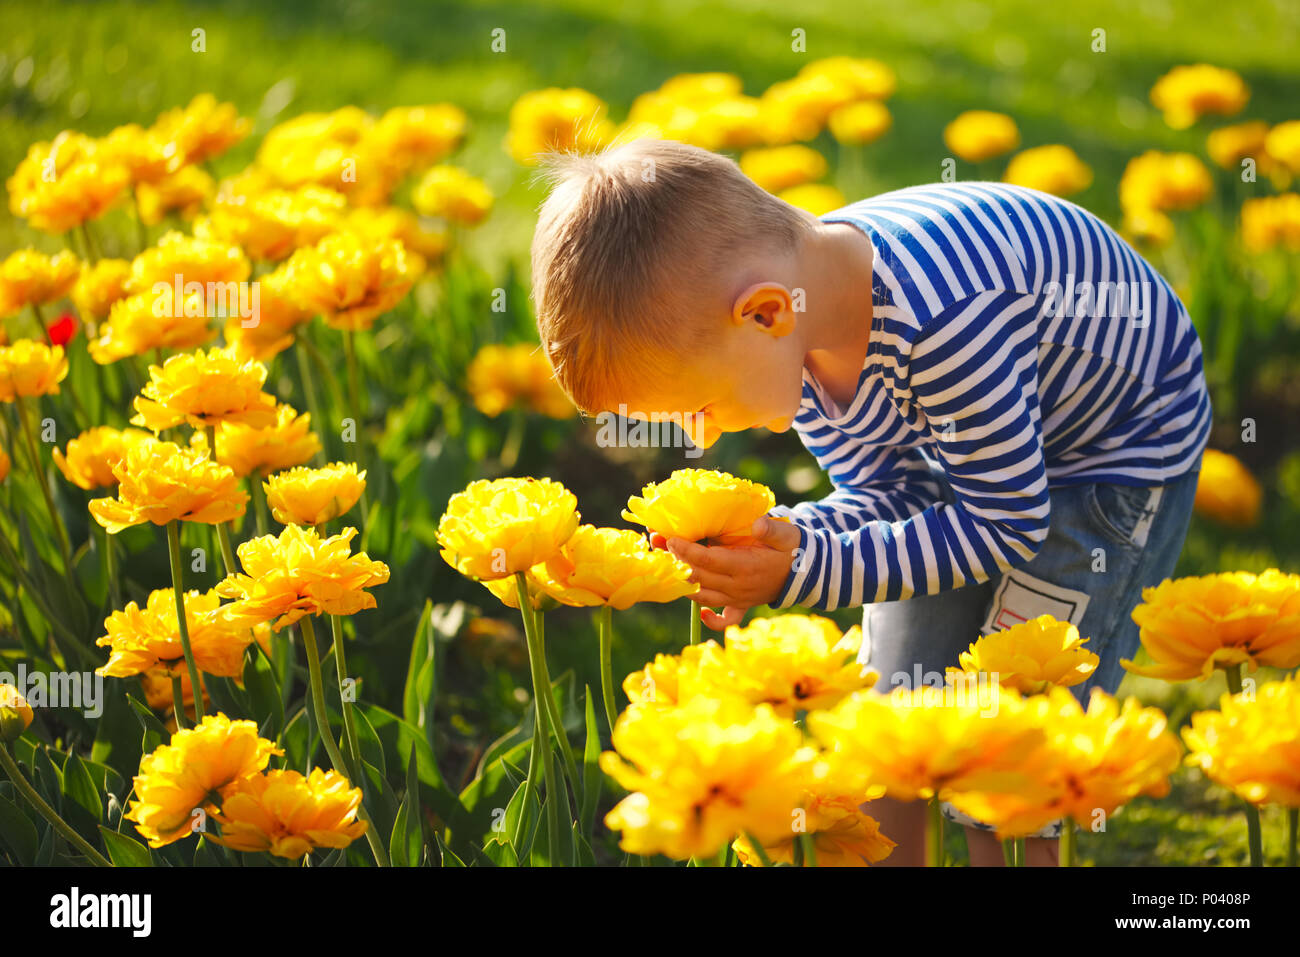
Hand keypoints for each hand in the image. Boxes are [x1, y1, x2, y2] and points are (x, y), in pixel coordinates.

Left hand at [650, 516, 802, 631]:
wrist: (809, 572)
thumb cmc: (793, 548)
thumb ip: (772, 529)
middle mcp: (739, 586)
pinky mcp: (742, 605)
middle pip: (700, 577)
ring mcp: (739, 598)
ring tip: (666, 565)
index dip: (687, 551)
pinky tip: (700, 611)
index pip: (709, 561)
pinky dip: (711, 619)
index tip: (670, 539)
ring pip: (704, 596)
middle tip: (657, 543)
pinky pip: (726, 619)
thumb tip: (758, 525)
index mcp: (746, 566)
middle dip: (676, 561)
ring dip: (683, 583)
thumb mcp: (787, 534)